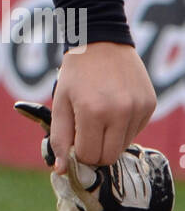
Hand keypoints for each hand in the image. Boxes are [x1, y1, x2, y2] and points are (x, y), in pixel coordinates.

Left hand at [49, 41, 155, 174]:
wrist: (102, 41)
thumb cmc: (77, 72)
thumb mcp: (60, 101)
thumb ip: (59, 137)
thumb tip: (61, 170)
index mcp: (93, 112)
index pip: (89, 156)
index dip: (79, 152)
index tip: (75, 140)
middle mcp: (119, 112)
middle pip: (109, 157)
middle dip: (95, 151)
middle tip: (87, 133)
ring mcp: (138, 109)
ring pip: (123, 146)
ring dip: (110, 139)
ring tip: (100, 115)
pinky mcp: (150, 105)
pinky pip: (136, 131)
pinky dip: (123, 127)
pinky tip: (114, 107)